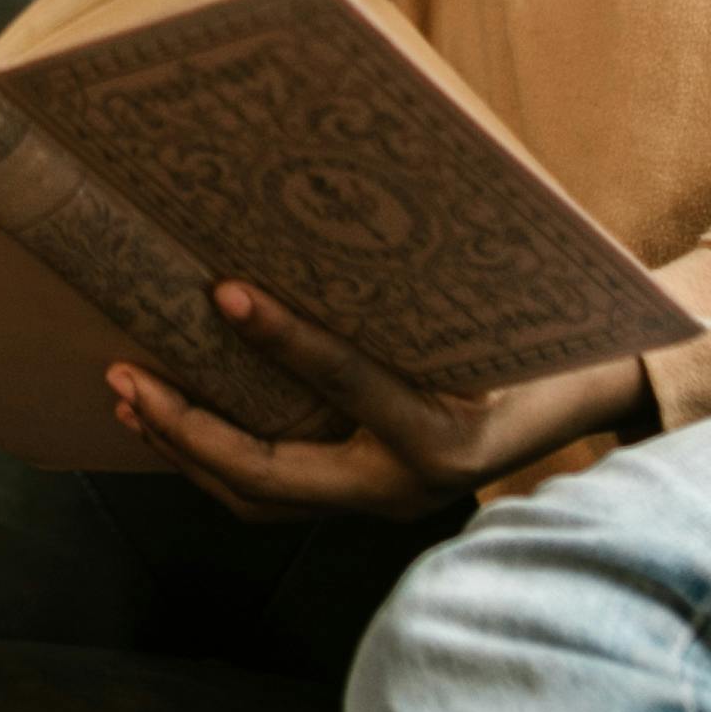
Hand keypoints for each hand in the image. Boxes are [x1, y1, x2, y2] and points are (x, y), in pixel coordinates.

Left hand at [109, 282, 648, 521]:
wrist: (586, 400)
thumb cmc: (543, 341)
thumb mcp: (500, 311)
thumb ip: (421, 286)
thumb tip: (333, 210)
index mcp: (445, 440)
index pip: (353, 387)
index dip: (287, 341)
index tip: (226, 292)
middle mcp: (404, 487)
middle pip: (270, 479)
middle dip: (187, 431)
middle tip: (124, 376)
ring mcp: (379, 502)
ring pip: (258, 498)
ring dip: (186, 449)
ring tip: (128, 396)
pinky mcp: (360, 496)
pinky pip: (272, 491)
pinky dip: (215, 457)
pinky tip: (173, 418)